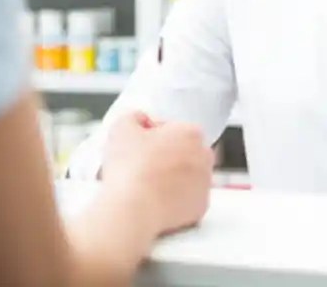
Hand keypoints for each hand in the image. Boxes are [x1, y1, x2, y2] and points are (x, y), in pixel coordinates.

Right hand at [100, 112, 213, 236]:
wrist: (133, 210)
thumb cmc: (130, 168)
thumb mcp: (121, 127)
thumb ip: (134, 117)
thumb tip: (141, 120)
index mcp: (191, 133)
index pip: (171, 128)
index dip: (151, 136)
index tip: (138, 146)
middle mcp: (205, 157)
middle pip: (182, 151)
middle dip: (165, 156)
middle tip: (141, 165)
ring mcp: (205, 185)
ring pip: (186, 176)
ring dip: (170, 177)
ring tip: (145, 185)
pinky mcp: (200, 208)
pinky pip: (186, 199)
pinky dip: (173, 199)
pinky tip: (154, 200)